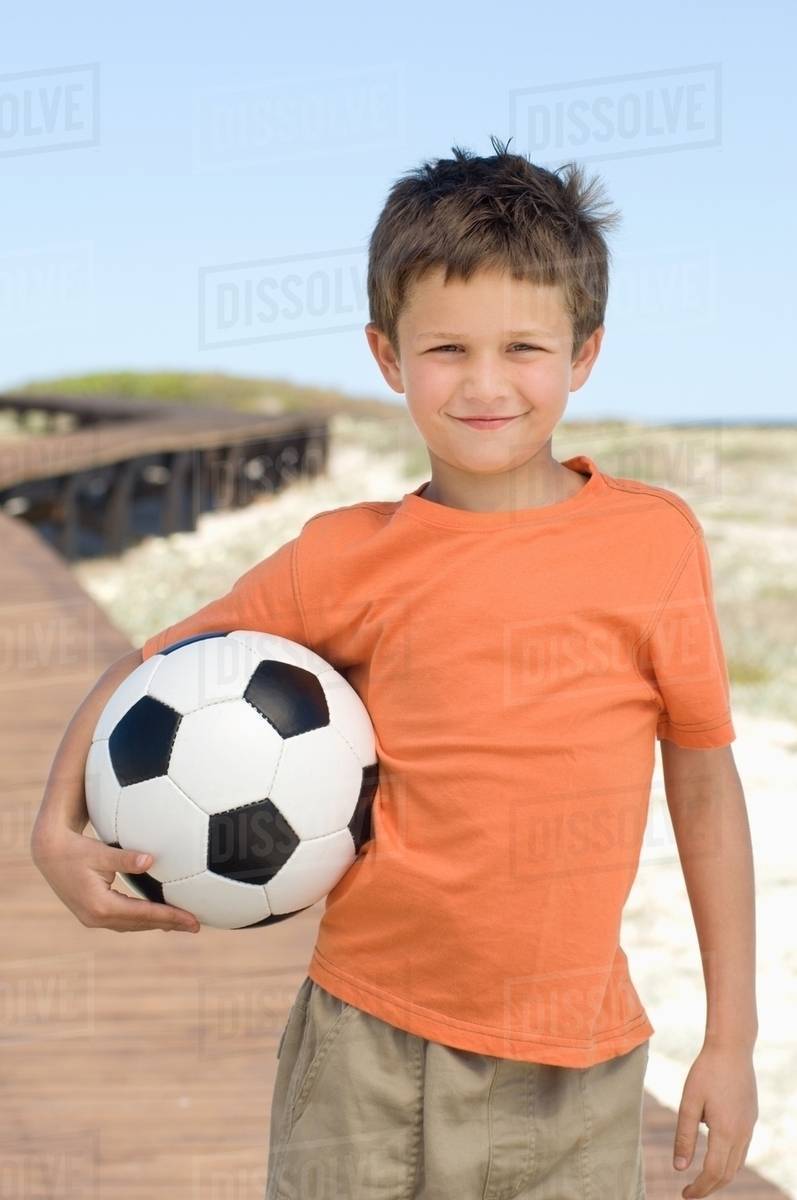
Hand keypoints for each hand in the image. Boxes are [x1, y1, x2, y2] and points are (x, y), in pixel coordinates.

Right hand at [31, 825, 200, 932]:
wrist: (48, 853)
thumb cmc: (75, 848)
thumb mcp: (101, 851)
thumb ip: (126, 858)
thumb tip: (151, 859)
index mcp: (101, 906)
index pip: (144, 915)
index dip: (170, 917)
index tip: (193, 921)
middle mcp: (96, 918)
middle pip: (140, 925)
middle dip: (169, 924)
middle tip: (197, 925)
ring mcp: (92, 918)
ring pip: (132, 925)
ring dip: (157, 924)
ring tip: (182, 923)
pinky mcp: (91, 913)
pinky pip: (123, 920)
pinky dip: (142, 919)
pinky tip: (158, 915)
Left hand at [672, 1041, 757, 1196]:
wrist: (731, 1048)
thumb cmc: (706, 1072)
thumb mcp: (688, 1102)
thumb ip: (684, 1136)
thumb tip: (679, 1168)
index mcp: (725, 1132)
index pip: (713, 1173)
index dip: (699, 1189)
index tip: (684, 1195)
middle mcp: (742, 1133)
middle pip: (728, 1174)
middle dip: (709, 1188)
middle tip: (690, 1193)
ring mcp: (749, 1126)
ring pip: (738, 1163)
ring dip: (720, 1176)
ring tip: (701, 1179)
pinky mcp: (751, 1117)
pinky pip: (742, 1149)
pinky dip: (729, 1161)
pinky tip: (716, 1155)